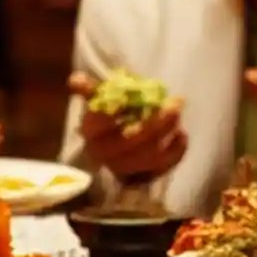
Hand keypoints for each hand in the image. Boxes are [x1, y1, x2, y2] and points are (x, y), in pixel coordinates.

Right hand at [68, 72, 186, 180]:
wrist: (122, 135)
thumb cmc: (113, 111)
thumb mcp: (101, 97)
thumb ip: (91, 88)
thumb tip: (75, 81)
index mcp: (90, 131)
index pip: (98, 123)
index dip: (110, 113)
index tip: (126, 99)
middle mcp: (103, 153)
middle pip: (128, 142)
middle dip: (154, 124)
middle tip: (174, 106)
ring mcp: (124, 167)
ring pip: (147, 156)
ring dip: (166, 135)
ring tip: (178, 116)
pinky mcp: (143, 175)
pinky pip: (163, 166)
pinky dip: (175, 152)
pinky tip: (180, 136)